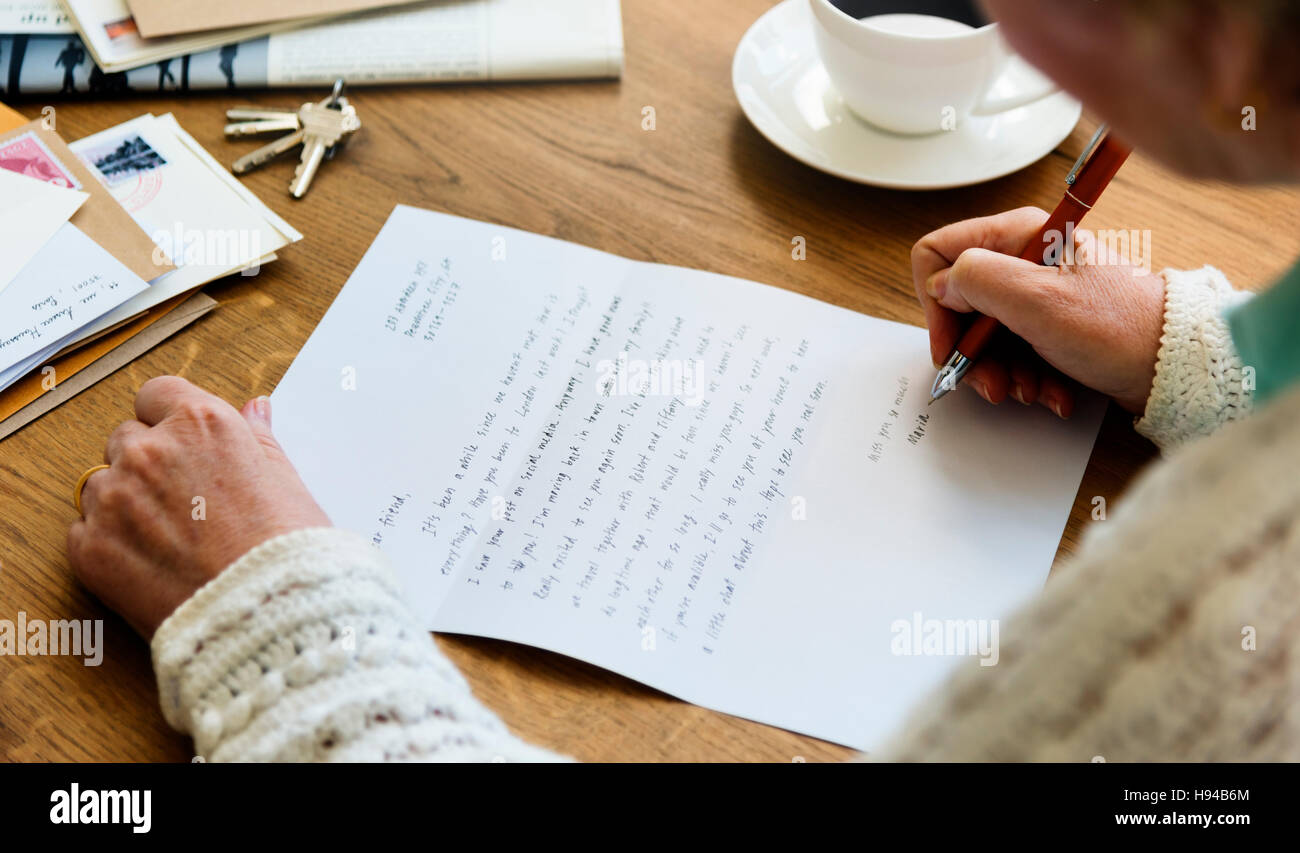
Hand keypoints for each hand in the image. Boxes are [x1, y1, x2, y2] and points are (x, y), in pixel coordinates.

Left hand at [68, 376, 329, 637]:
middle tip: (186, 503)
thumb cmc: (287, 550)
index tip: (184, 446)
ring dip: (125, 504)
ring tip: (171, 539)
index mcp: (201, 425)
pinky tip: (151, 564)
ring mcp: (114, 499)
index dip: (171, 421)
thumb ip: (258, 439)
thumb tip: (255, 410)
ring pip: (101, 485)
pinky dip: (109, 544)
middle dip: (150, 464)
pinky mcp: (91, 547)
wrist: (269, 616)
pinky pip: (84, 531)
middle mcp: (150, 452)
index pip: (158, 395)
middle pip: (127, 439)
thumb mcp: (286, 481)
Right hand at [911, 206, 1165, 415]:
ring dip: (1001, 371)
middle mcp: (1024, 259)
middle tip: (989, 383)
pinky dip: (1025, 377)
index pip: (940, 254)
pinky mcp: (1051, 324)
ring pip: (985, 334)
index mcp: (1019, 235)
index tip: (950, 344)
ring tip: (1028, 391)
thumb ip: (975, 280)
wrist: (1174, 365)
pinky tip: (1050, 391)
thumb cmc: (1118, 327)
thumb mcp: (1036, 299)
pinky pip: (1014, 351)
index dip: (936, 303)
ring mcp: (1038, 293)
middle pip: (960, 303)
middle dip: (972, 351)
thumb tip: (941, 286)